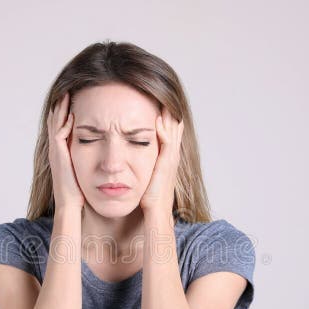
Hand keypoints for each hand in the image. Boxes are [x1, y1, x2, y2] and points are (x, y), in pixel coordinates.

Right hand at [47, 91, 84, 210]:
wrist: (71, 204)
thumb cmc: (79, 192)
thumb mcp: (83, 170)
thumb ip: (87, 158)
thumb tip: (99, 152)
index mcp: (62, 152)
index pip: (61, 127)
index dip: (65, 113)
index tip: (73, 100)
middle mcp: (57, 150)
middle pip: (55, 121)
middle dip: (61, 106)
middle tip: (67, 91)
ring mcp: (56, 152)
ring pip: (56, 124)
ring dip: (61, 109)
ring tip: (66, 95)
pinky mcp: (59, 156)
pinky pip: (60, 134)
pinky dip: (64, 123)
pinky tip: (72, 114)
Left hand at [140, 106, 183, 220]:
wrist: (156, 214)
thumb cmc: (150, 199)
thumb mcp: (149, 177)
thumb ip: (146, 165)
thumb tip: (135, 156)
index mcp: (168, 158)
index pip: (169, 132)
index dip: (166, 118)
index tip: (160, 103)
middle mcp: (171, 156)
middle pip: (174, 128)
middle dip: (169, 112)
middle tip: (165, 94)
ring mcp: (170, 160)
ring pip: (172, 132)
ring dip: (169, 116)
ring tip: (164, 100)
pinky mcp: (166, 165)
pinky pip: (166, 144)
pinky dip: (163, 131)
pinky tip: (158, 120)